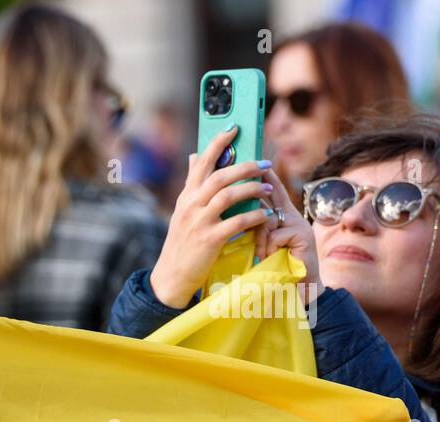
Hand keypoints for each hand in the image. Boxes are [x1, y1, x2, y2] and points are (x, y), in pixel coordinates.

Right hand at [148, 126, 274, 307]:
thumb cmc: (182, 243)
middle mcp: (190, 205)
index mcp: (186, 196)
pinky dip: (254, 216)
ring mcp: (199, 222)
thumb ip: (192, 184)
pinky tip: (265, 215)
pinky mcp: (209, 239)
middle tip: (265, 164)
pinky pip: (236, 222)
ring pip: (229, 195)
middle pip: (220, 176)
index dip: (218, 143)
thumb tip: (195, 156)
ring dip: (252, 189)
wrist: (171, 276)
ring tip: (268, 189)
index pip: (201, 162)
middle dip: (245, 166)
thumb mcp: (183, 211)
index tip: (234, 128)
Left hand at [258, 166, 321, 303]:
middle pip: (269, 199)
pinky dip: (268, 248)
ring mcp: (298, 223)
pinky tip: (269, 258)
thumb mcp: (262, 244)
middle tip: (249, 201)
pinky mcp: (302, 234)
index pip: (270, 192)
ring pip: (267, 219)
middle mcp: (291, 216)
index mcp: (281, 216)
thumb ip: (253, 228)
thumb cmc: (275, 269)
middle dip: (258, 199)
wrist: (297, 289)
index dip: (262, 177)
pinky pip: (274, 234)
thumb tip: (234, 212)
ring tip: (261, 254)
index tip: (251, 161)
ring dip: (260, 238)